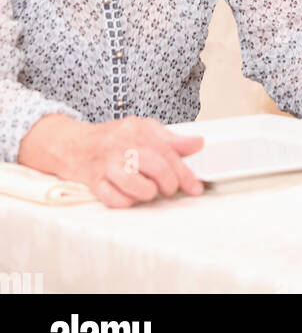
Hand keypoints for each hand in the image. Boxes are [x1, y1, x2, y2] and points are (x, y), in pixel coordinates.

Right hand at [19, 113, 205, 208]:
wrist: (72, 144)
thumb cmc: (112, 138)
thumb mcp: (142, 130)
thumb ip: (170, 139)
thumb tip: (198, 143)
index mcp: (137, 130)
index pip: (168, 152)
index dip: (185, 173)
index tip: (195, 187)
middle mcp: (121, 145)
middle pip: (156, 166)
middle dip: (168, 184)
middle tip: (169, 189)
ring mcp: (106, 164)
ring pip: (135, 184)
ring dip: (147, 193)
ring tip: (149, 192)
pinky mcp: (93, 182)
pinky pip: (114, 199)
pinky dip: (126, 202)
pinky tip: (129, 197)